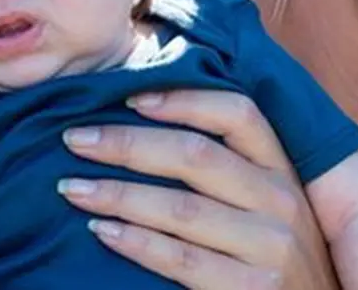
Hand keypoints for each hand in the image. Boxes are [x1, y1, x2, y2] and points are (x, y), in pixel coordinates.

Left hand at [58, 90, 339, 289]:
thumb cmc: (278, 260)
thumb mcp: (272, 207)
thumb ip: (234, 171)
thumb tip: (153, 123)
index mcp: (284, 170)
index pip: (238, 114)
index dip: (183, 99)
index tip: (130, 98)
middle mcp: (281, 201)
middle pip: (196, 154)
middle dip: (127, 143)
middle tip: (76, 139)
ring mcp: (270, 248)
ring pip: (180, 207)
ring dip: (117, 194)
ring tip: (72, 187)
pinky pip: (179, 258)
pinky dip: (135, 242)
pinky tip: (102, 231)